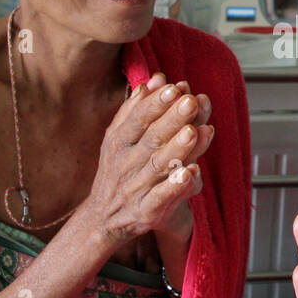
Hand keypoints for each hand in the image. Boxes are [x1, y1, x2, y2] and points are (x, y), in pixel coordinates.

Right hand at [76, 72, 213, 265]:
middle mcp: (126, 163)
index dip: (156, 104)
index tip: (174, 87)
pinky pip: (162, 198)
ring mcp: (137, 188)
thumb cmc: (118, 170)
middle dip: (171, 119)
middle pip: (151, 139)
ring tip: (194, 131)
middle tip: (191, 101)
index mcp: (119, 142)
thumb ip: (137, 109)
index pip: (137, 119)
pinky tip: (192, 173)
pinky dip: (176, 186)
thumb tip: (156, 79)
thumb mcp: (119, 137)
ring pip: (159, 166)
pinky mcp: (148, 211)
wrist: (103, 219)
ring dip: (177, 149)